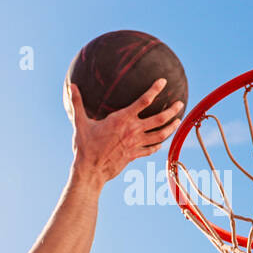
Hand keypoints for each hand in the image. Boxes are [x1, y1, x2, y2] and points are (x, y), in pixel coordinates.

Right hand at [63, 77, 184, 186]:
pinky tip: (161, 143)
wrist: (90, 171)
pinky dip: (158, 145)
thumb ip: (77, 103)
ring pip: (160, 135)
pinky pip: (151, 149)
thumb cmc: (85, 146)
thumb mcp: (80, 123)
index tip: (163, 81)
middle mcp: (133, 130)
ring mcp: (136, 144)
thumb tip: (72, 86)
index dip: (155, 89)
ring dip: (171, 127)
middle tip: (180, 103)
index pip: (144, 100)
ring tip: (178, 121)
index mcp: (122, 119)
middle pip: (160, 119)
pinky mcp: (135, 155)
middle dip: (172, 110)